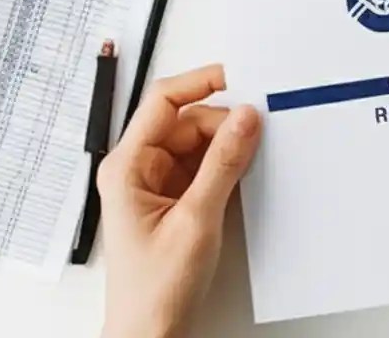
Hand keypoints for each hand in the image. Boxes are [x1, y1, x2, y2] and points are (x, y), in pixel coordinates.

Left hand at [98, 65, 261, 337]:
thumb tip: (245, 118)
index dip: (200, 82)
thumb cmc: (154, 289)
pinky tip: (244, 176)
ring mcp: (156, 185)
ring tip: (253, 159)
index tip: (238, 76)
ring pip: (199, 144)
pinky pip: (203, 167)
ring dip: (227, 147)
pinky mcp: (174, 200)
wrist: (151, 332)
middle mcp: (138, 170)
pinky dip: (226, 167)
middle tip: (260, 130)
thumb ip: (224, 163)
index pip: (163, 102)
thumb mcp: (197, 219)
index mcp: (127, 166)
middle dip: (224, 123)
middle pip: (187, 122)